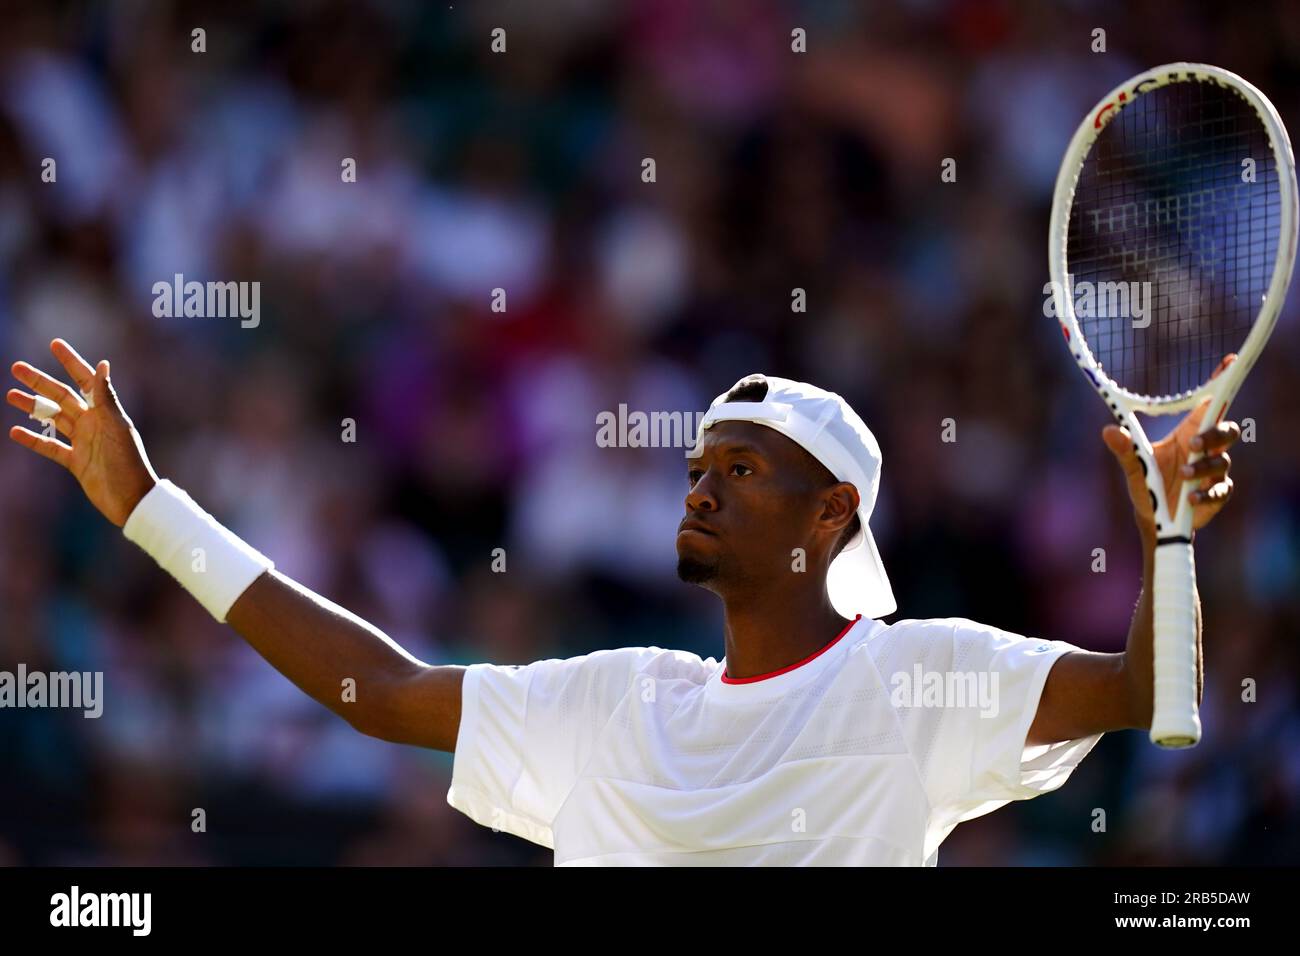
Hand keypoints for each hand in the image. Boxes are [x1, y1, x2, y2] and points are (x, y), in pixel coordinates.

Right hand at [7, 339, 157, 526]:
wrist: (132, 500)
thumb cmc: (129, 462)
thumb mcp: (116, 427)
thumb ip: (106, 397)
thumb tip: (103, 363)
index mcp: (105, 412)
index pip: (85, 380)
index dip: (71, 362)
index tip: (54, 344)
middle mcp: (94, 424)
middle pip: (62, 397)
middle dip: (40, 382)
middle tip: (16, 368)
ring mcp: (84, 442)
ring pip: (53, 419)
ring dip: (33, 406)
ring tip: (10, 394)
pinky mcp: (76, 462)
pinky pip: (51, 447)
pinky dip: (33, 439)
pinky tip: (16, 431)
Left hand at [1103, 354, 1238, 539]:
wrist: (1154, 520)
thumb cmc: (1147, 485)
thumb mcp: (1133, 467)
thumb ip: (1124, 449)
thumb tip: (1109, 430)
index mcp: (1187, 433)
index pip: (1208, 404)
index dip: (1219, 383)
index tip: (1228, 362)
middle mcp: (1205, 450)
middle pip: (1226, 430)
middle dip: (1214, 434)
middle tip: (1192, 444)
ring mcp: (1213, 472)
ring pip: (1223, 461)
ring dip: (1204, 468)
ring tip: (1183, 475)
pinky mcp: (1216, 494)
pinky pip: (1221, 490)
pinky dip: (1206, 494)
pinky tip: (1190, 497)